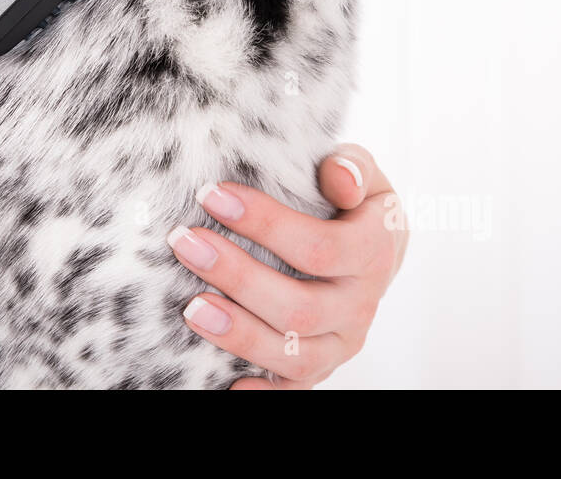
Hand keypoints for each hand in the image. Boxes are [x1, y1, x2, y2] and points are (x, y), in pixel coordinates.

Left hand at [167, 144, 406, 388]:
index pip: (319, 247)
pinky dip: (261, 393)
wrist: (374, 248)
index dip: (265, 223)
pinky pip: (292, 390)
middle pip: (299, 307)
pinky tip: (226, 383)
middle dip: (237, 276)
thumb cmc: (353, 204)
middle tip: (186, 243)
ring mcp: (341, 342)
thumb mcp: (363, 174)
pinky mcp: (320, 367)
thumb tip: (338, 178)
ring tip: (191, 307)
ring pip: (293, 355)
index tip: (211, 195)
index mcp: (374, 253)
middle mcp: (361, 305)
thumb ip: (351, 167)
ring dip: (239, 334)